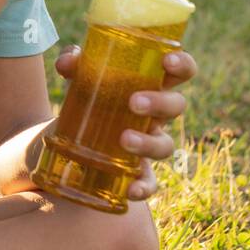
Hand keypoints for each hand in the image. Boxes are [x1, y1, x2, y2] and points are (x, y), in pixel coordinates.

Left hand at [52, 43, 195, 200]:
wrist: (66, 137)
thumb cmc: (88, 98)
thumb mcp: (79, 78)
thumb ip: (75, 65)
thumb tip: (68, 61)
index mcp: (151, 85)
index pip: (181, 71)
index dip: (182, 65)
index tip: (167, 61)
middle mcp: (156, 115)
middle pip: (176, 107)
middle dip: (160, 103)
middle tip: (134, 102)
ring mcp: (148, 144)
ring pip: (165, 145)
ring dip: (149, 143)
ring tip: (125, 139)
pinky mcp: (136, 172)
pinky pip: (150, 182)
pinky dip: (143, 187)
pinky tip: (131, 189)